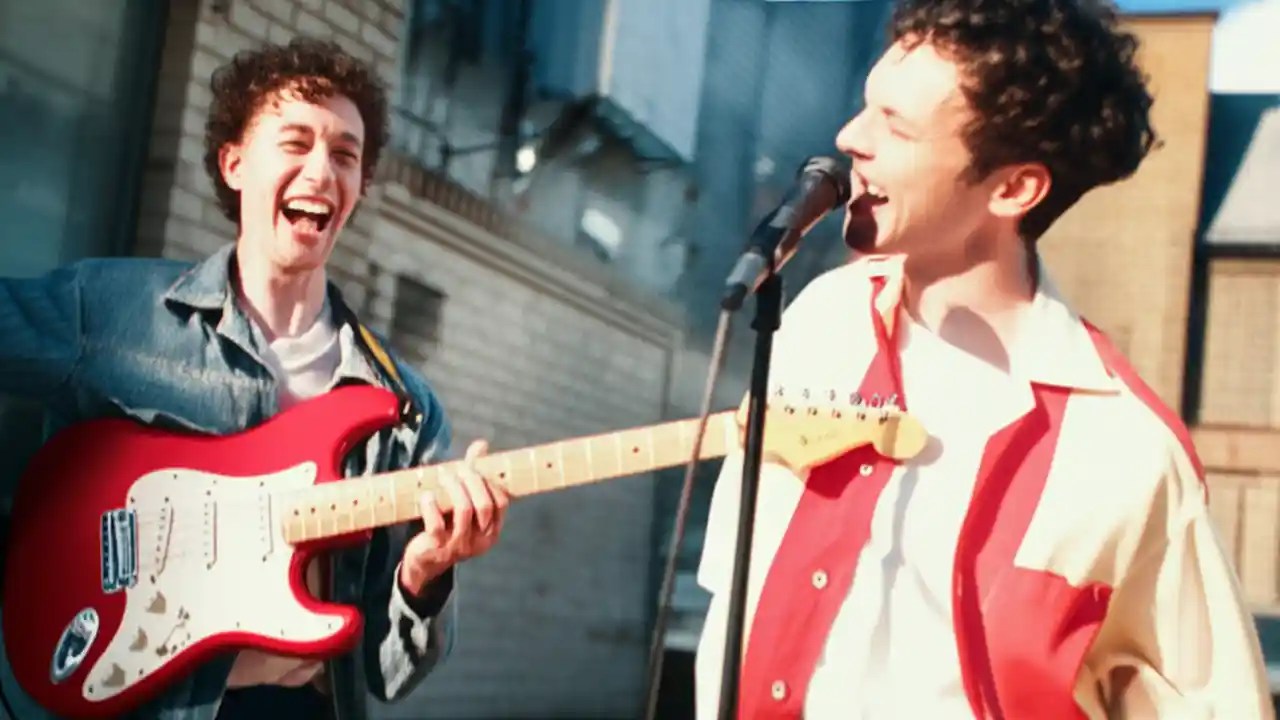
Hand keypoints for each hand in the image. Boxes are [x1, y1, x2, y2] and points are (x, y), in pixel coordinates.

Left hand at [399, 439, 509, 595]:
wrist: (425, 560)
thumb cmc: (448, 525)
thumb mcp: (464, 503)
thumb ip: (474, 475)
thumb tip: (482, 445)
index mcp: (492, 530)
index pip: (501, 502)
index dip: (489, 481)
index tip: (475, 467)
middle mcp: (480, 540)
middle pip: (484, 505)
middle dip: (472, 481)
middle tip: (458, 469)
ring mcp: (459, 545)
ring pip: (463, 510)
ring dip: (453, 488)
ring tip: (443, 476)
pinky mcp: (437, 547)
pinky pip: (436, 523)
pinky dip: (431, 505)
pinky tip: (427, 494)